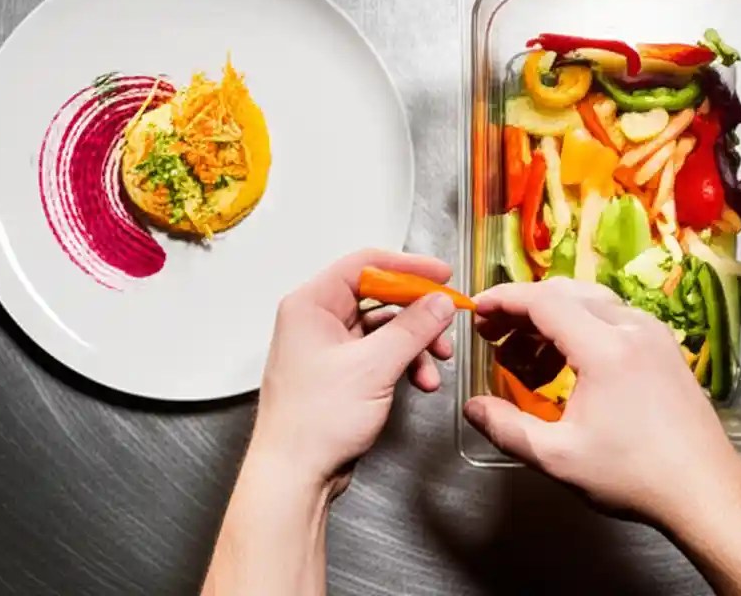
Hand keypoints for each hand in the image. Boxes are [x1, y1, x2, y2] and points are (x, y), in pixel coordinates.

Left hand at [250, 249, 456, 495]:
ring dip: (415, 343)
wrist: (295, 474)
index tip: (441, 275)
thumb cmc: (312, 423)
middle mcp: (315, 321)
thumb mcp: (373, 367)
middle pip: (378, 296)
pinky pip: (379, 353)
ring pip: (383, 328)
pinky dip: (404, 362)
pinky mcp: (339, 373)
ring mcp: (327, 348)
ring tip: (436, 362)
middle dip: (417, 312)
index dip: (408, 267)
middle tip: (446, 321)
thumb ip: (412, 328)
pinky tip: (421, 380)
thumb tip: (438, 303)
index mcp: (310, 305)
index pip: (365, 265)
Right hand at [463, 278, 740, 523]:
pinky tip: (566, 366)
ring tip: (524, 357)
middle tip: (493, 333)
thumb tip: (473, 408)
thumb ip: (506, 429)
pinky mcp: (665, 349)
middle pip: (567, 292)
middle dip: (524, 307)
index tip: (476, 311)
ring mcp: (654, 335)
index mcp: (605, 348)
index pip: (544, 300)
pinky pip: (614, 320)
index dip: (503, 300)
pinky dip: (581, 329)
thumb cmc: (634, 475)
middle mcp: (632, 328)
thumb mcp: (558, 457)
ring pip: (592, 304)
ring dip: (552, 319)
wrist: (706, 490)